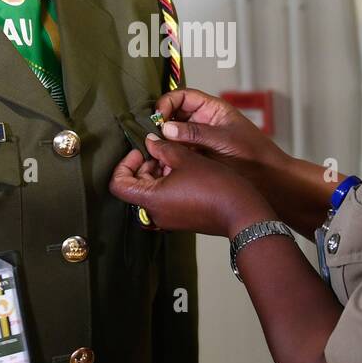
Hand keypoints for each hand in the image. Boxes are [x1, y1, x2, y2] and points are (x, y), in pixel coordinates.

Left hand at [111, 134, 275, 237]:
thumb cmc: (215, 186)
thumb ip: (163, 148)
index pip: (118, 183)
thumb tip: (150, 142)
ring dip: (159, 173)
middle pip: (135, 187)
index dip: (125, 164)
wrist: (243, 213)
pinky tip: (188, 170)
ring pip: (152, 193)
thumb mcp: (186, 159)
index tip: (142, 151)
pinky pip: (166, 201)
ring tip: (179, 157)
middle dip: (146, 165)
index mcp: (151, 200)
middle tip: (163, 149)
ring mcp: (168, 219)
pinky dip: (170, 184)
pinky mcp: (181, 220)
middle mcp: (155, 214)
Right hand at [155, 88, 288, 179]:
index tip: (158, 116)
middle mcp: (204, 122)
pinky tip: (163, 162)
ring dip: (163, 141)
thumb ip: (195, 133)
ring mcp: (199, 140)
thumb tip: (166, 128)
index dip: (168, 103)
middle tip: (151, 135)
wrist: (269, 179)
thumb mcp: (223, 140)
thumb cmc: (254, 154)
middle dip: (161, 123)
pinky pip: (178, 152)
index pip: (183, 97)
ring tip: (155, 151)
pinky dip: (169, 155)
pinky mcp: (197, 157)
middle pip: (174, 115)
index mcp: (213, 109)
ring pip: (173, 135)